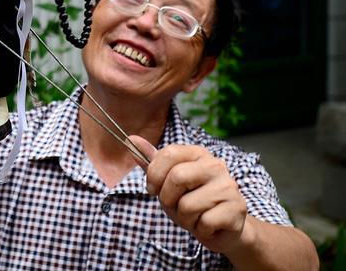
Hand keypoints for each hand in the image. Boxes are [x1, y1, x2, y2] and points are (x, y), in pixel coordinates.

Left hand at [129, 136, 247, 253]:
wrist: (221, 228)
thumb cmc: (192, 201)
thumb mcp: (168, 181)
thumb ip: (152, 162)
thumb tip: (131, 139)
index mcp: (198, 153)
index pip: (168, 154)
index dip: (154, 175)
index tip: (153, 189)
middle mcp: (215, 165)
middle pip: (177, 177)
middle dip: (168, 199)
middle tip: (175, 206)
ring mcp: (229, 186)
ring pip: (188, 205)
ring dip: (184, 218)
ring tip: (194, 217)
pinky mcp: (237, 209)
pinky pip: (204, 222)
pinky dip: (200, 229)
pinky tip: (207, 225)